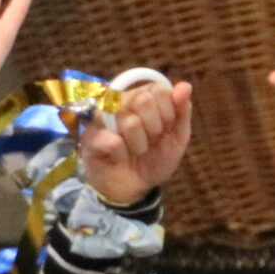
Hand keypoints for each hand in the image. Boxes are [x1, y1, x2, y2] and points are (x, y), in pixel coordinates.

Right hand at [79, 79, 193, 207]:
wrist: (136, 187)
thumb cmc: (155, 158)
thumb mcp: (177, 136)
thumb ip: (182, 109)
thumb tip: (184, 86)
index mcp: (142, 96)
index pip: (157, 89)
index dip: (167, 112)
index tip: (165, 128)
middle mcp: (120, 102)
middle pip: (143, 100)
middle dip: (154, 128)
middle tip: (149, 140)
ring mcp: (102, 118)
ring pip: (130, 122)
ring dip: (139, 145)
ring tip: (135, 151)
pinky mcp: (90, 138)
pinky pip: (113, 142)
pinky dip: (123, 155)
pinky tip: (120, 159)